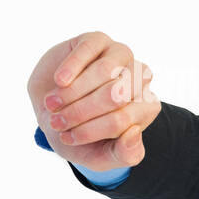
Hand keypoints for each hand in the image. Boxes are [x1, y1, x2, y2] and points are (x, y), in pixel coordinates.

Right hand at [27, 31, 160, 171]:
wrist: (52, 111)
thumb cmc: (81, 135)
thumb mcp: (101, 156)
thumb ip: (124, 154)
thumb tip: (134, 133)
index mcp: (147, 108)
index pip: (124, 119)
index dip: (91, 130)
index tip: (67, 138)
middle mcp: (140, 80)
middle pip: (116, 95)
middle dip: (80, 112)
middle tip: (56, 122)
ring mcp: (121, 57)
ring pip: (106, 71)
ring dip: (74, 91)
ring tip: (52, 105)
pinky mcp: (98, 41)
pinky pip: (90, 49)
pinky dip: (72, 67)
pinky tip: (59, 81)